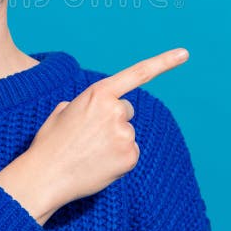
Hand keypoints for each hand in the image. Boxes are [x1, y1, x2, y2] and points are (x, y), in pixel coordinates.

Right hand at [26, 47, 189, 210]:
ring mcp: (124, 134)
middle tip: (88, 136)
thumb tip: (90, 112)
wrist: (45, 176)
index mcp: (98, 93)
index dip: (163, 62)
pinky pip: (130, 154)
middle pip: (126, 111)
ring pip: (126, 134)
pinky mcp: (130, 157)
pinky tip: (98, 164)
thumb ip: (82, 104)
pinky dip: (118, 160)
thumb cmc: (49, 143)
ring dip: (113, 142)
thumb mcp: (62, 111)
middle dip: (112, 120)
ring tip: (89, 152)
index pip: (137, 74)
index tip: (184, 54)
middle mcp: (115, 110)